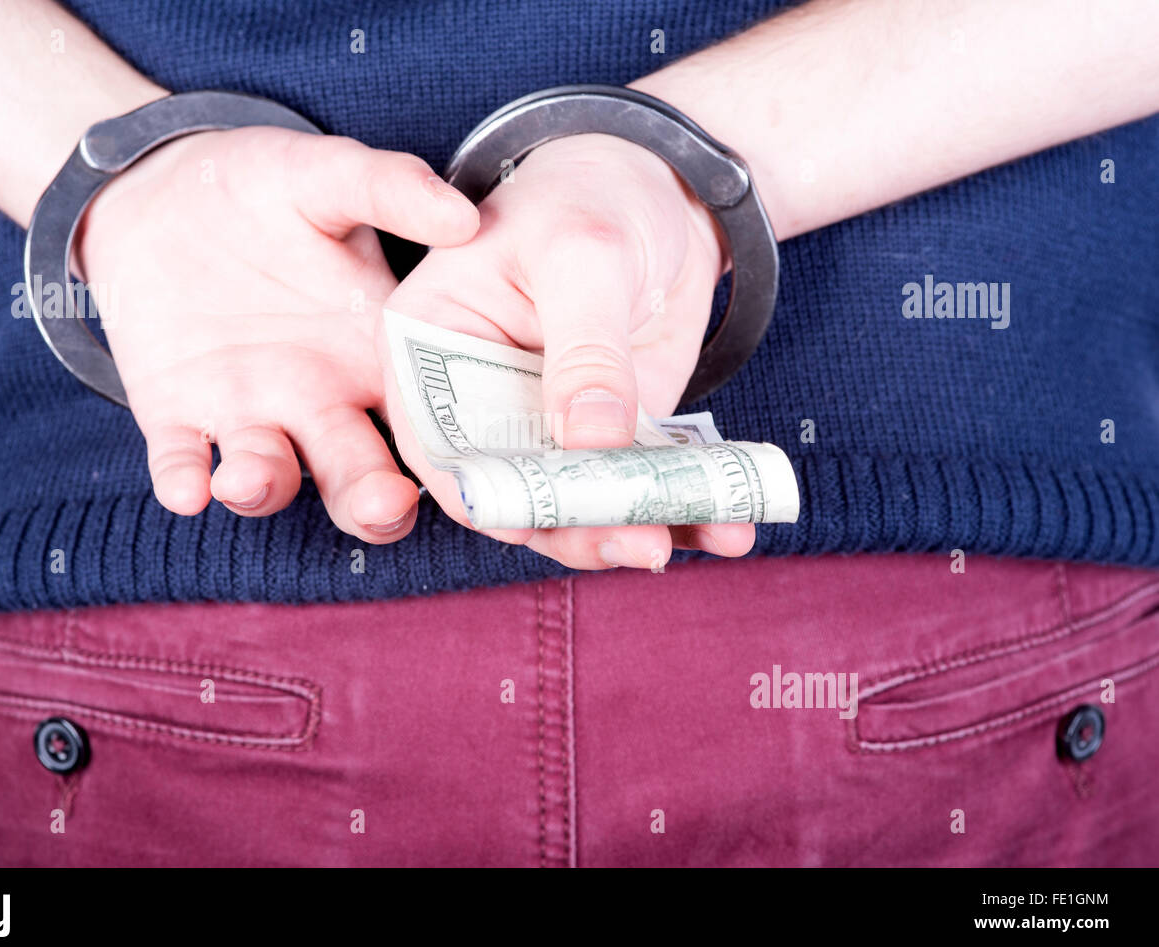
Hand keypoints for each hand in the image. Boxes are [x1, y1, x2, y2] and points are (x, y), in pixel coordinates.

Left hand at [76, 126, 478, 540]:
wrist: (157, 190)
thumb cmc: (259, 185)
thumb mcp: (326, 174)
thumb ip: (390, 188)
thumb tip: (465, 217)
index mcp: (375, 352)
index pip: (426, 418)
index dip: (447, 449)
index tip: (465, 464)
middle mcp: (321, 399)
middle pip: (358, 474)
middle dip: (372, 502)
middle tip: (383, 505)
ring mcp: (250, 413)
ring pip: (271, 477)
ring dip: (266, 487)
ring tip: (251, 476)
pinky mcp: (177, 417)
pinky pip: (183, 462)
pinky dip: (185, 480)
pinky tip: (188, 488)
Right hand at [381, 133, 755, 568]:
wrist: (661, 193)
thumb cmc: (592, 196)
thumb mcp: (584, 256)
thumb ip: (584, 348)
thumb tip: (589, 441)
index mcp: (430, 349)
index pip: (438, 441)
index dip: (483, 493)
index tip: (540, 522)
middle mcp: (478, 402)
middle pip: (512, 489)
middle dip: (575, 526)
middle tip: (638, 541)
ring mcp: (544, 427)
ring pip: (578, 504)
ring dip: (635, 528)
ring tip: (695, 535)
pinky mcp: (608, 438)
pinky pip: (638, 486)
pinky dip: (683, 509)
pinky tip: (729, 526)